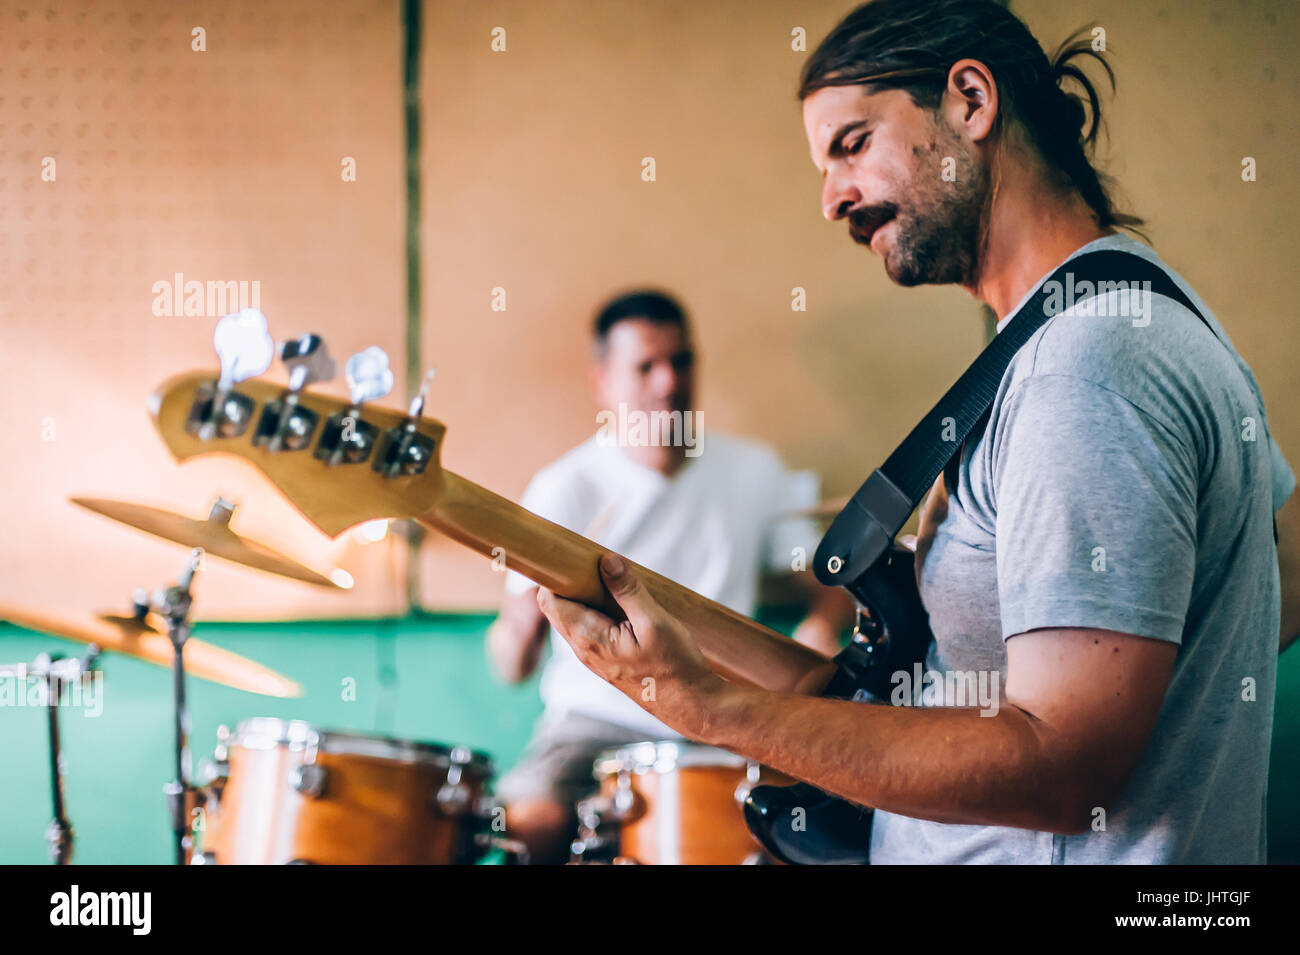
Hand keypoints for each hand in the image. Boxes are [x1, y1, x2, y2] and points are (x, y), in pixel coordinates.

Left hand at [536, 553, 723, 736]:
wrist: (691, 704)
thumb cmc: (675, 667)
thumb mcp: (654, 622)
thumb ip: (628, 591)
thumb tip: (606, 560)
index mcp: (589, 638)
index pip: (550, 600)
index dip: (557, 576)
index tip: (576, 557)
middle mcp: (584, 649)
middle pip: (558, 607)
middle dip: (571, 582)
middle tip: (598, 563)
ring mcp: (594, 656)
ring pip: (574, 617)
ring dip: (586, 595)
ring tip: (613, 581)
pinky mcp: (607, 659)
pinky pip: (590, 627)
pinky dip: (597, 609)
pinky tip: (621, 602)